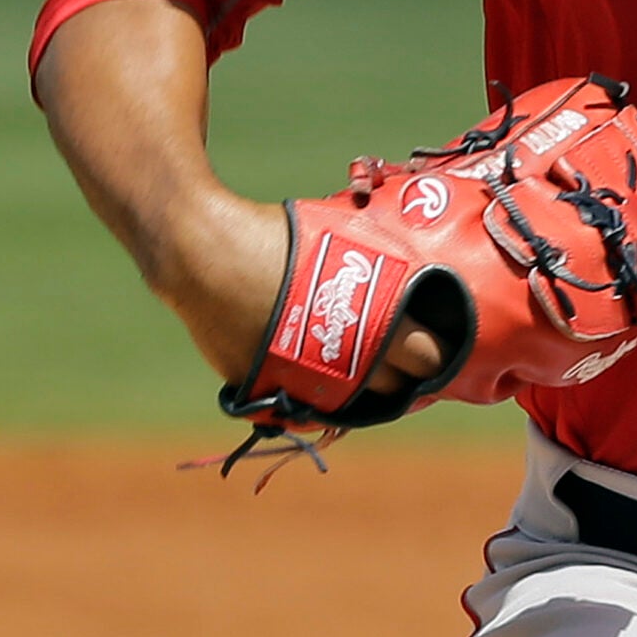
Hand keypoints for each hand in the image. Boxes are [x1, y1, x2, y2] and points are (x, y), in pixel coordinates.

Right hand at [162, 192, 449, 393]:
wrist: (203, 254)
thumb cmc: (278, 236)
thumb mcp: (345, 238)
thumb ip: (381, 269)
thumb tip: (411, 283)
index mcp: (373, 317)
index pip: (427, 355)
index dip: (434, 350)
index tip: (434, 344)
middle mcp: (346, 358)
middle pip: (397, 385)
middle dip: (404, 372)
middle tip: (402, 356)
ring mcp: (307, 380)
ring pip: (356, 400)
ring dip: (364, 385)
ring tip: (365, 360)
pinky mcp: (271, 391)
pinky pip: (310, 401)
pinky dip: (319, 388)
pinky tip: (321, 366)